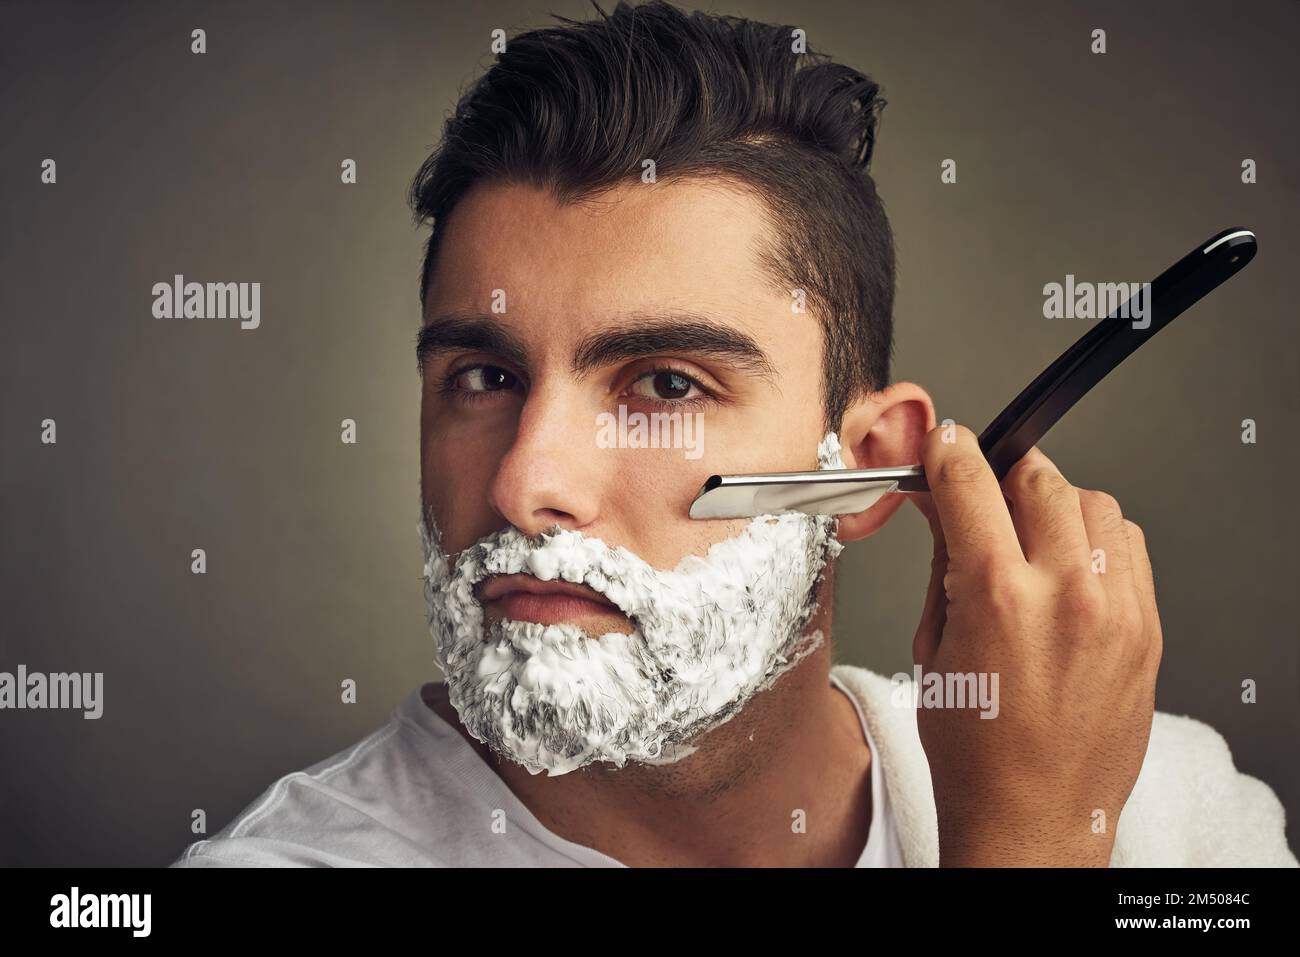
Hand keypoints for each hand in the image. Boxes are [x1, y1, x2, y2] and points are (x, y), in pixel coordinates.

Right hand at [908, 424, 1162, 865]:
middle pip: (1039, 477)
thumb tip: (945, 506)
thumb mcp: (933, 646)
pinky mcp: (1149, 630)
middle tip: (984, 498)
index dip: (949, 450)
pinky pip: (1129, 545)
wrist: (1033, 815)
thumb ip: (944, 563)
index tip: (945, 442)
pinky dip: (1096, 541)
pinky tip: (1070, 572)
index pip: (970, 482)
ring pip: (1093, 503)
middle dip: (1002, 475)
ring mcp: (1117, 611)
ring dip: (1056, 506)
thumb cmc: (976, 748)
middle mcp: (1066, 594)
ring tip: (1031, 542)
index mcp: (997, 597)